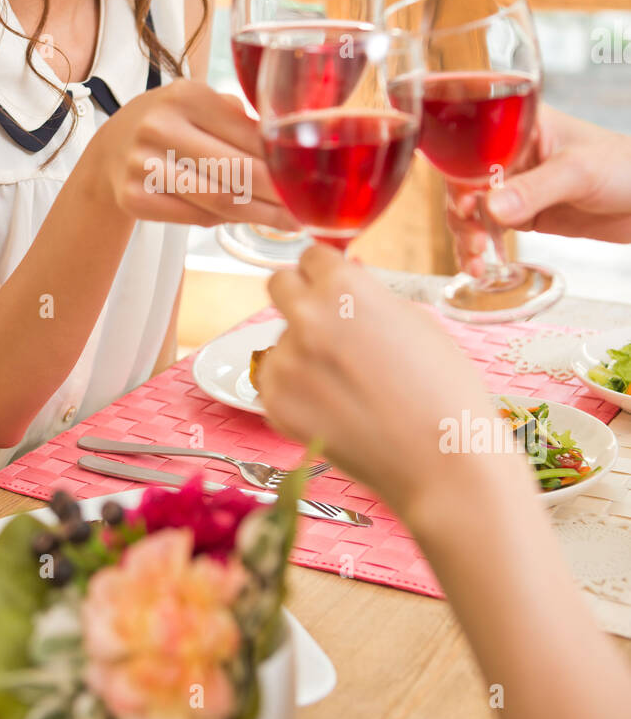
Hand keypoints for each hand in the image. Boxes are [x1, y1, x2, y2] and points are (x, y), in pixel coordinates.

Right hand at [92, 78, 299, 230]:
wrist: (109, 149)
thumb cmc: (170, 122)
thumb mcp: (197, 103)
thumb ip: (239, 119)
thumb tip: (292, 150)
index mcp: (185, 95)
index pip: (247, 135)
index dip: (282, 162)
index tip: (311, 179)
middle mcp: (159, 127)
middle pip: (236, 172)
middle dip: (278, 195)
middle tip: (307, 210)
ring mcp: (142, 165)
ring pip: (218, 201)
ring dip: (260, 215)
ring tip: (289, 222)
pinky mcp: (133, 198)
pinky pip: (196, 217)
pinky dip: (227, 222)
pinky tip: (249, 219)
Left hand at [257, 245, 515, 521]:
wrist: (444, 463)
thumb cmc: (443, 391)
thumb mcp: (413, 319)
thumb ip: (366, 294)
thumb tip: (343, 277)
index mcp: (343, 287)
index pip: (311, 255)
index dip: (327, 274)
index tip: (334, 288)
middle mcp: (306, 318)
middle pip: (280, 285)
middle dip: (301, 298)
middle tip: (328, 327)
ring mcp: (286, 363)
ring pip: (279, 338)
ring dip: (300, 350)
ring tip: (346, 384)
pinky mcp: (275, 404)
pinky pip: (274, 381)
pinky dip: (295, 390)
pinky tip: (334, 407)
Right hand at [447, 106, 630, 275]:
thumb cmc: (624, 167)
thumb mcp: (578, 172)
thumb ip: (534, 189)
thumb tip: (490, 208)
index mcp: (518, 127)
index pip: (472, 146)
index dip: (460, 177)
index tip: (466, 206)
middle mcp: (510, 154)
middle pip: (464, 181)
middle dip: (461, 213)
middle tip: (474, 240)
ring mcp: (516, 185)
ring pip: (473, 209)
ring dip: (467, 235)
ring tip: (475, 261)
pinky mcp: (523, 213)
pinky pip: (490, 229)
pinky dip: (480, 247)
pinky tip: (478, 265)